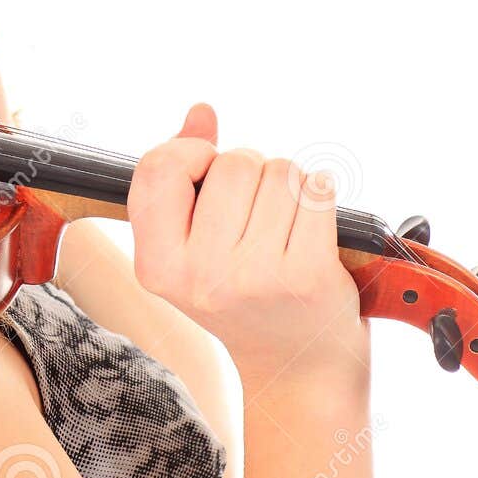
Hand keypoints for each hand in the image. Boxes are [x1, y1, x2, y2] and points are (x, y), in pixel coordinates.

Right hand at [126, 103, 367, 384]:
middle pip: (231, 163)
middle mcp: (198, 276)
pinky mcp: (305, 275)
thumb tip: (201, 112)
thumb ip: (187, 175)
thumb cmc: (243, 293)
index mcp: (156, 266)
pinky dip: (320, 197)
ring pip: (278, 171)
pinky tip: (314, 228)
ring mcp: (252, 278)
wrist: (296, 365)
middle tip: (256, 215)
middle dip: (251, 172)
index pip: (159, 168)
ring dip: (289, 185)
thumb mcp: (194, 244)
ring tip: (285, 226)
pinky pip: (317, 191)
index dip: (190, 152)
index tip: (207, 168)